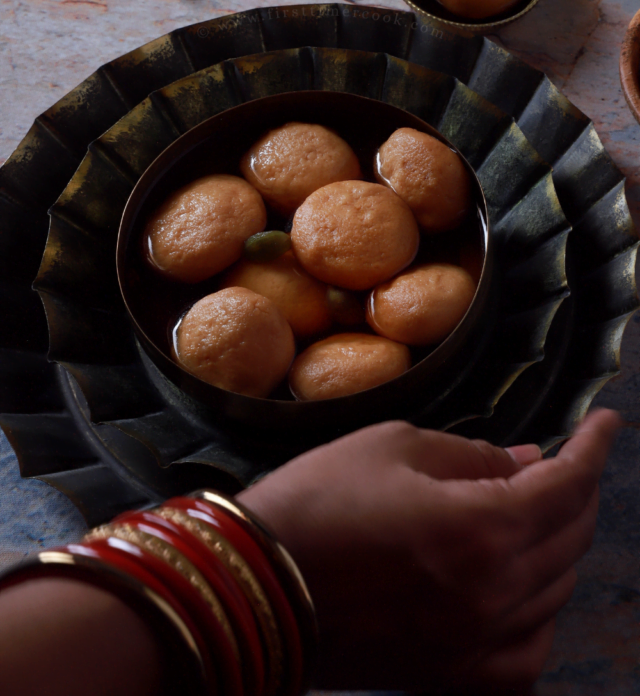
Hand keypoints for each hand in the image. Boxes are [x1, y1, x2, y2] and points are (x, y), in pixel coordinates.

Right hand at [238, 408, 620, 694]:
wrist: (255, 582)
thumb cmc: (319, 500)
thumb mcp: (395, 446)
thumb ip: (474, 455)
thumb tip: (527, 462)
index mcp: (482, 528)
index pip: (568, 485)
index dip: (592, 448)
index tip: (604, 425)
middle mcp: (493, 594)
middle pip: (571, 537)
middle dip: (578, 490)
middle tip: (569, 460)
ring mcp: (477, 645)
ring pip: (556, 592)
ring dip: (560, 544)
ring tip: (541, 511)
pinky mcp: (452, 678)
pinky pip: (527, 654)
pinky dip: (539, 615)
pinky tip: (524, 590)